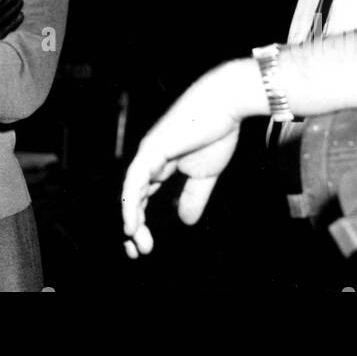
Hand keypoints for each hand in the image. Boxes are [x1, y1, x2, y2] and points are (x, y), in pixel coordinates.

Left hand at [120, 59, 263, 257]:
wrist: (226, 104)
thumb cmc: (217, 132)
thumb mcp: (204, 174)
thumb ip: (193, 196)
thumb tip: (184, 220)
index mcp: (160, 162)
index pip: (142, 195)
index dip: (141, 219)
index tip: (145, 245)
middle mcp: (149, 158)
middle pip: (132, 195)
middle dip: (133, 224)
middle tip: (136, 251)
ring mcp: (148, 152)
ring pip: (130, 190)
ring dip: (131, 218)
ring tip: (134, 242)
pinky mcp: (152, 148)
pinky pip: (135, 180)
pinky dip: (130, 203)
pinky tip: (131, 224)